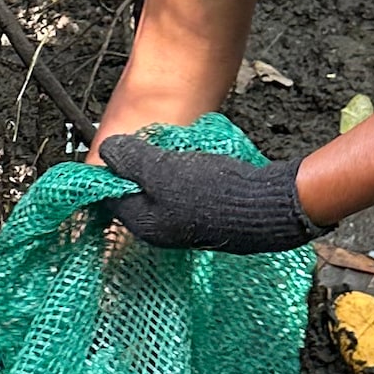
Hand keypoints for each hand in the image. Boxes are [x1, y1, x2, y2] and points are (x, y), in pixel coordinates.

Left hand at [96, 134, 311, 253]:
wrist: (267, 205)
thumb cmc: (212, 192)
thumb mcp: (162, 170)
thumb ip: (130, 160)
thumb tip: (106, 149)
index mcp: (144, 225)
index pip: (111, 197)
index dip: (112, 169)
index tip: (120, 145)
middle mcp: (161, 231)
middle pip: (137, 193)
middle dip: (139, 166)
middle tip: (149, 143)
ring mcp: (185, 225)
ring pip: (161, 190)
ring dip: (163, 167)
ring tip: (174, 150)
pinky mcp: (206, 216)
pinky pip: (183, 191)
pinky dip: (183, 173)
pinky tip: (194, 160)